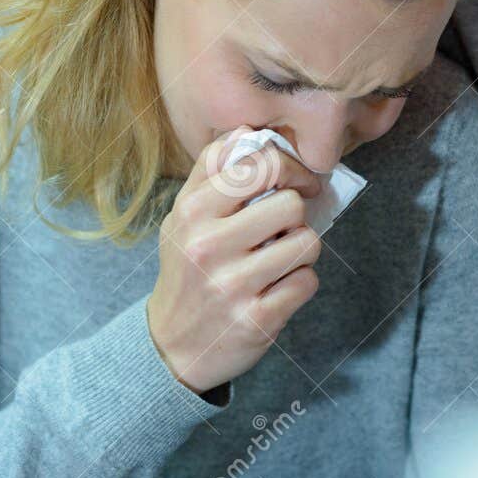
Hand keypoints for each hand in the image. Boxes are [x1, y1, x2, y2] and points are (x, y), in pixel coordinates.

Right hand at [146, 127, 325, 393]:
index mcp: (192, 211)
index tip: (296, 182)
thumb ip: (212, 173)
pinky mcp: (257, 319)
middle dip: (296, 214)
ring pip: (306, 242)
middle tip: (284, 227)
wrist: (170, 347)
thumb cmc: (187, 271)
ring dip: (301, 250)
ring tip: (278, 259)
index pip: (258, 163)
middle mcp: (209, 245)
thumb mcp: (183, 218)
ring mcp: (233, 285)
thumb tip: (248, 131)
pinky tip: (278, 288)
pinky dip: (300, 282)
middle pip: (290, 203)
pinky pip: (307, 281)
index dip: (290, 167)